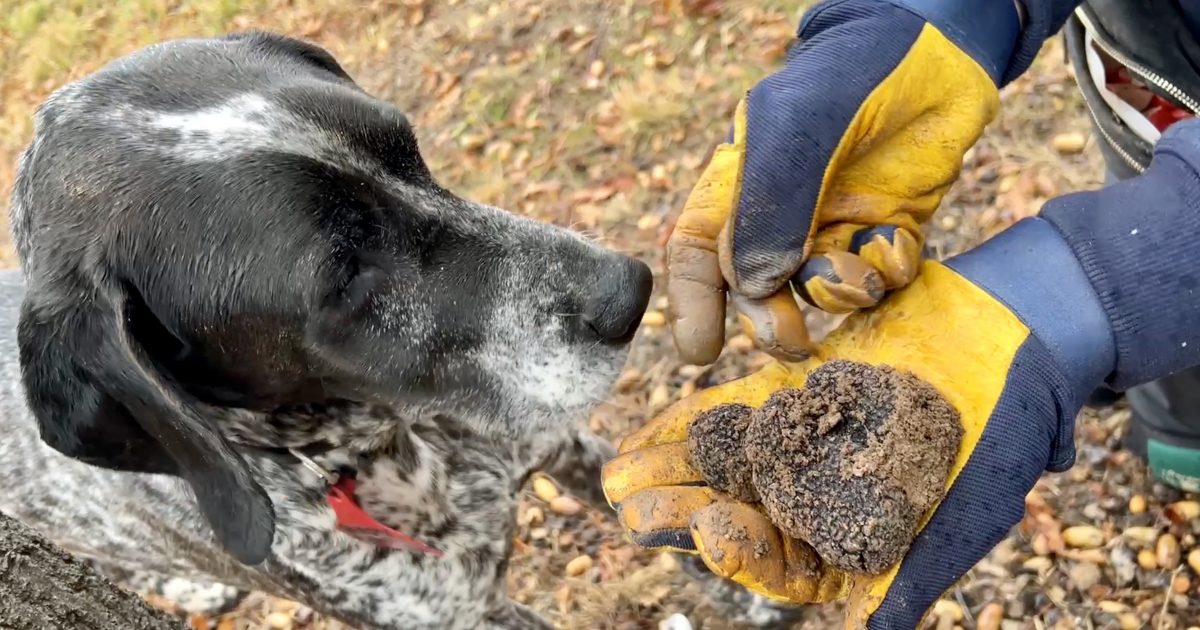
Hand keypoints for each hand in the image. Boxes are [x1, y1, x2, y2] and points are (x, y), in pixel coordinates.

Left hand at [607, 217, 1115, 627]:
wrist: (1019, 336)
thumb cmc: (1007, 432)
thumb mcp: (967, 508)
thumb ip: (910, 572)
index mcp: (861, 542)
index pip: (790, 568)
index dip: (748, 557)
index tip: (713, 533)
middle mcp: (822, 501)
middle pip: (742, 517)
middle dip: (685, 515)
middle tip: (632, 509)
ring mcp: (802, 446)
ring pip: (725, 468)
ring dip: (673, 472)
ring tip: (623, 474)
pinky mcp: (791, 393)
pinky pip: (731, 412)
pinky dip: (692, 420)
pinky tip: (653, 426)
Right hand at [668, 0, 1021, 363]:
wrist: (941, 48)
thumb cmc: (853, 73)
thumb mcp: (800, 126)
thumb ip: (772, 204)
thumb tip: (751, 285)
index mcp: (740, 185)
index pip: (699, 253)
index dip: (692, 304)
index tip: (699, 351)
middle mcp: (783, 213)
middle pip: (758, 288)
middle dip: (769, 320)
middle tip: (789, 341)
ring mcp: (836, 225)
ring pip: (823, 290)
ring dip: (839, 294)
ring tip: (858, 271)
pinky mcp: (889, 230)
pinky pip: (880, 278)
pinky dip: (888, 273)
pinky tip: (897, 243)